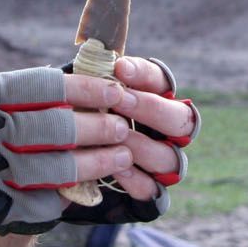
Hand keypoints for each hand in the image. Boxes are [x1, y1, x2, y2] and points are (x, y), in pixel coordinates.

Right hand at [0, 67, 140, 246]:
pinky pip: (37, 205)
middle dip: (98, 126)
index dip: (85, 88)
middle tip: (123, 126)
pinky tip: (81, 193)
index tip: (113, 89)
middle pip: (57, 128)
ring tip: (119, 157)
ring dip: (93, 163)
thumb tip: (43, 90)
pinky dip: (62, 198)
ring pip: (55, 168)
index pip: (45, 87)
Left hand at [51, 54, 200, 225]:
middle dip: (150, 108)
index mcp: (154, 100)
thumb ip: (94, 79)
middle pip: (180, 119)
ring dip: (143, 146)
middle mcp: (167, 131)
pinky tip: (117, 170)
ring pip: (170, 157)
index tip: (119, 69)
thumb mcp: (84, 97)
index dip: (144, 75)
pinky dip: (137, 179)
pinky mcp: (152, 192)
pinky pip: (153, 189)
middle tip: (119, 102)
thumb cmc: (79, 119)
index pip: (162, 81)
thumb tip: (91, 54)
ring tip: (117, 138)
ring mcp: (163, 162)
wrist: (67, 165)